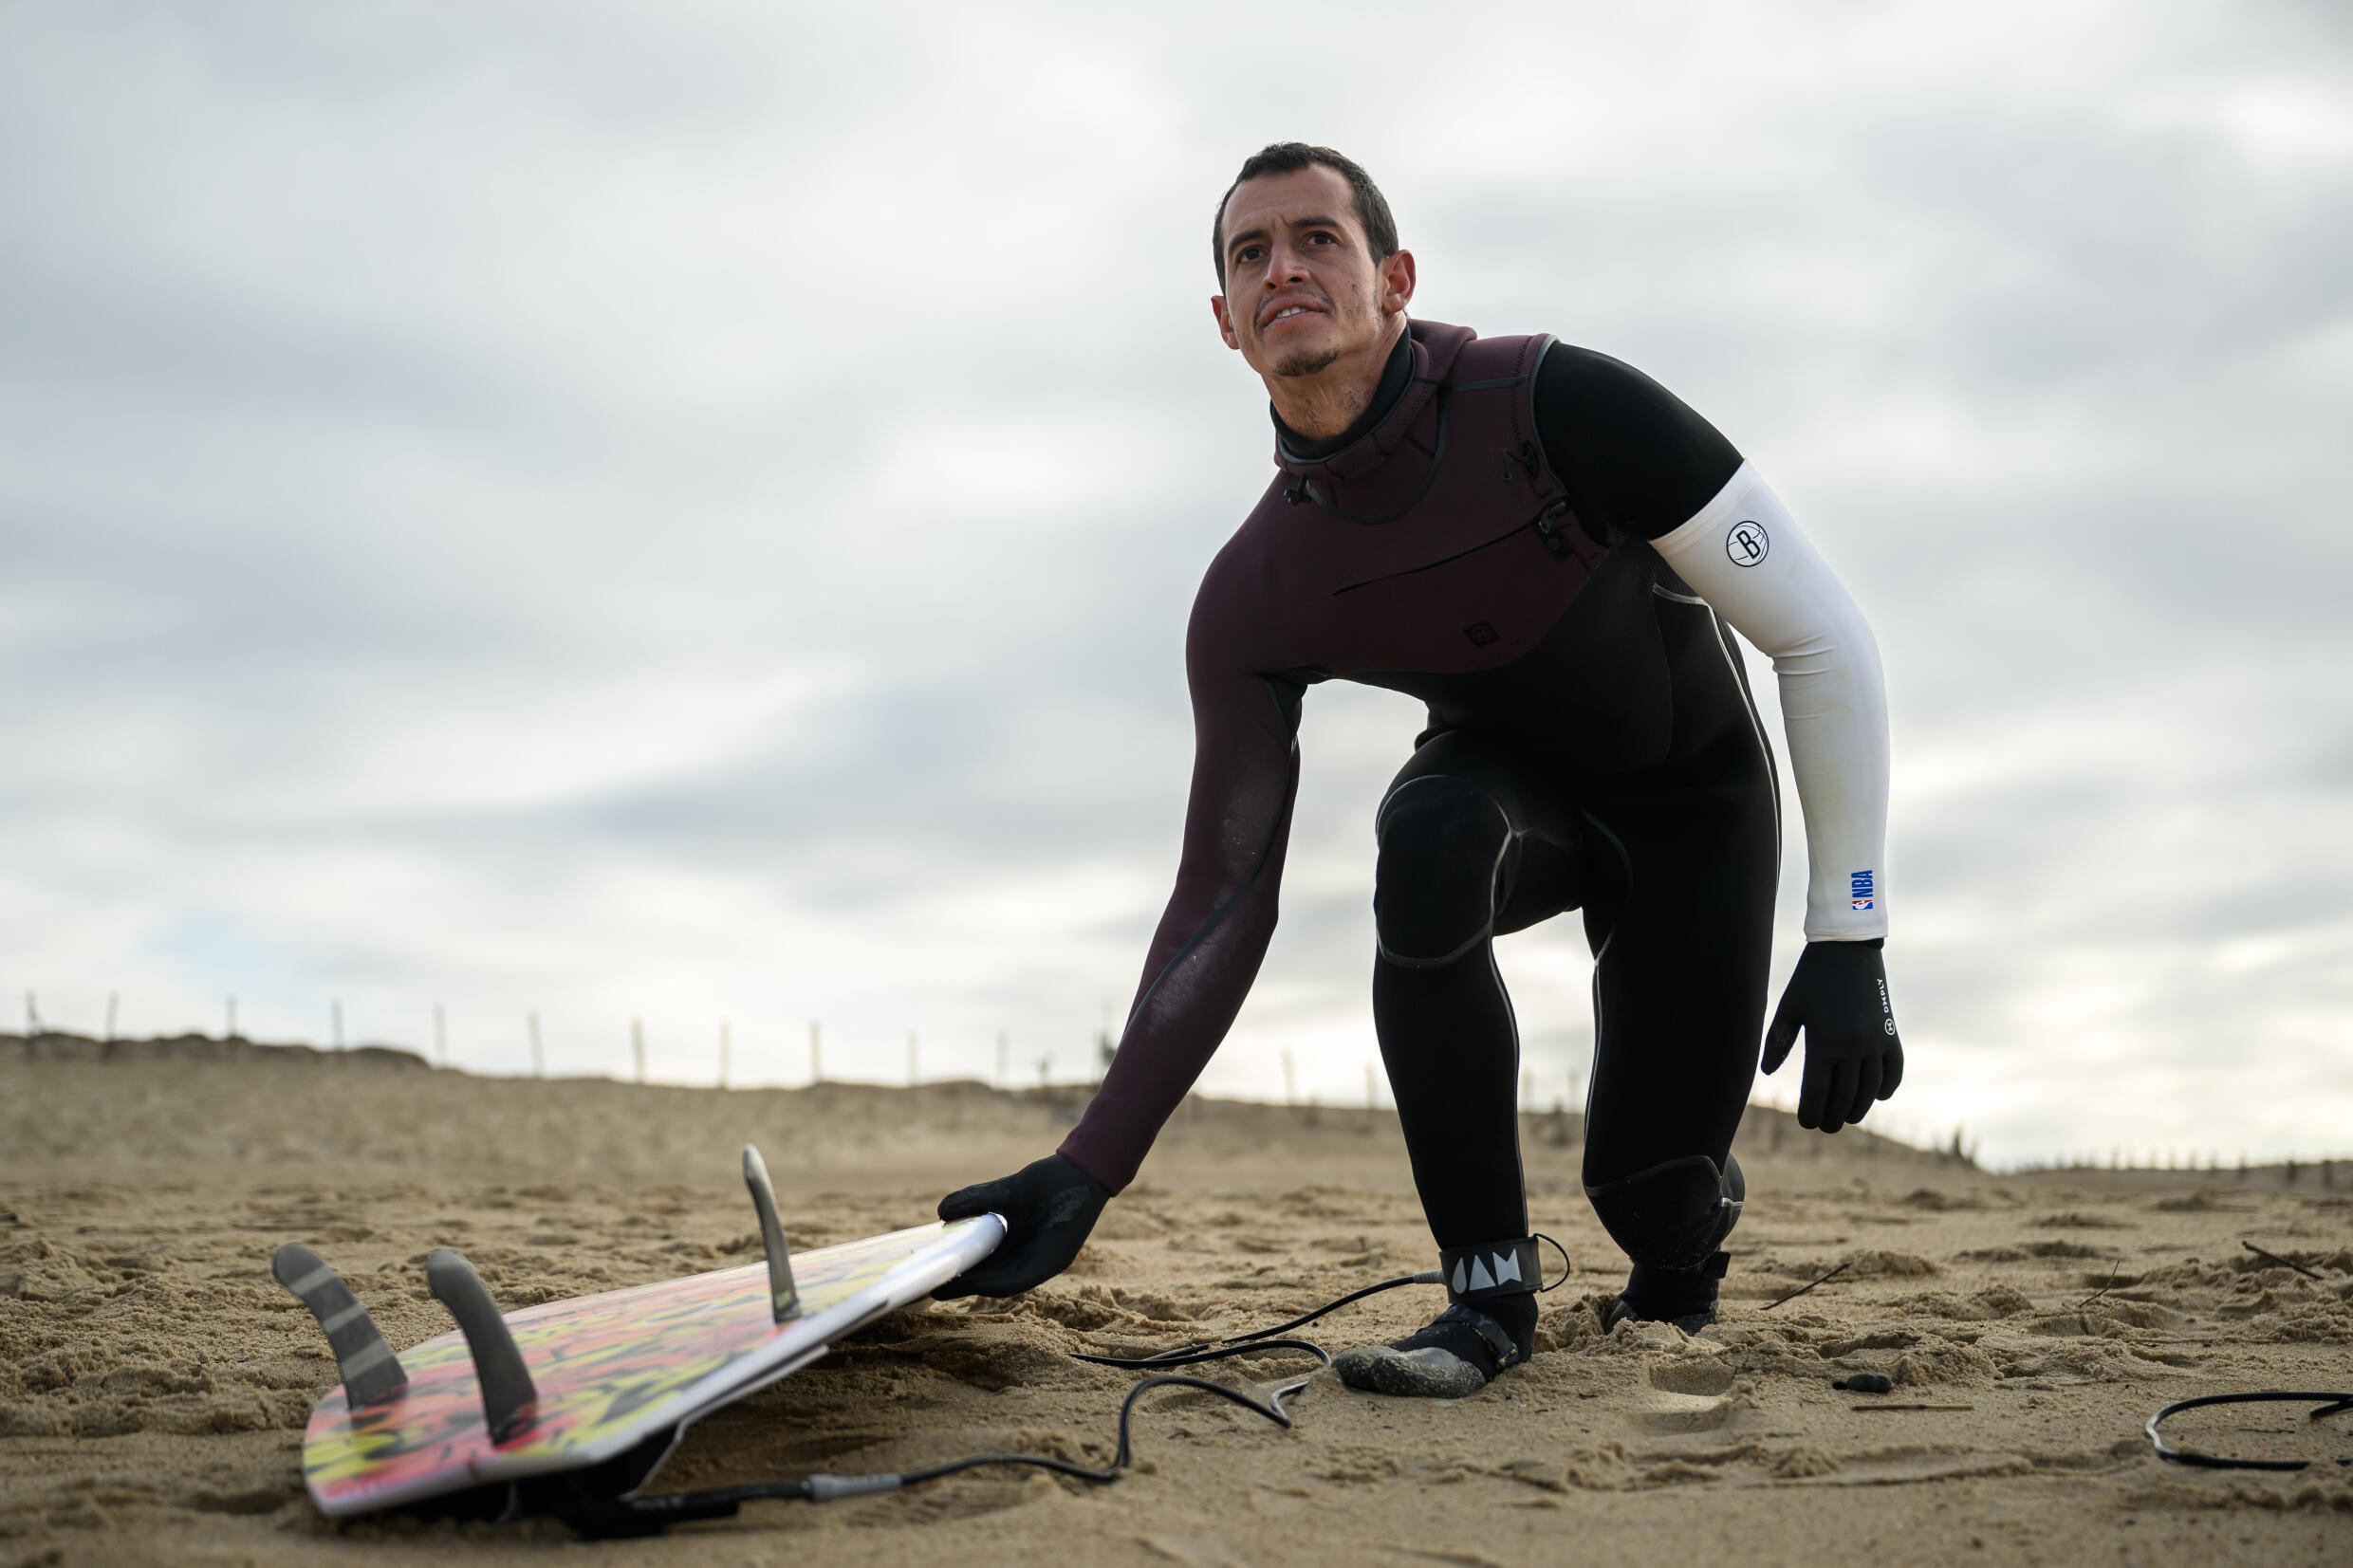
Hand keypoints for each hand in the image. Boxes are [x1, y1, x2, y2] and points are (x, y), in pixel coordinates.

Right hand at [932, 1154, 1108, 1297]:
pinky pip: (1023, 1279)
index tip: (932, 1275)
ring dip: (975, 1288)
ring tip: (947, 1288)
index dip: (958, 1271)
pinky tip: (978, 1285)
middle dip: (961, 1284)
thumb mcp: (1002, 1193)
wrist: (1079, 1172)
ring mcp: (1040, 1262)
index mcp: (1014, 1244)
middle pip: (989, 1277)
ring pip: (1003, 1283)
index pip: (983, 1264)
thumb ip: (974, 1202)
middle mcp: (1026, 1257)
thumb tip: (940, 1214)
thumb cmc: (1044, 1183)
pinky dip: (998, 1284)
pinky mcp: (1054, 1263)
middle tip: (932, 1288)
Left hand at [1761, 940, 1902, 1132]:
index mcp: (1824, 1042)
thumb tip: (1767, 1073)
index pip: (1817, 1092)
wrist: (1848, 949)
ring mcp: (1876, 1041)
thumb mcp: (1789, 1008)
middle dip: (1833, 1118)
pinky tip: (1875, 1097)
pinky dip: (1886, 1088)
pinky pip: (1894, 1070)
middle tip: (1825, 1126)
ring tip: (1847, 1117)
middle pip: (1844, 1097)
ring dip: (1859, 1109)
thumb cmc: (1811, 978)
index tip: (1806, 1123)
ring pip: (1870, 1090)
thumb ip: (1778, 1043)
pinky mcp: (1891, 1033)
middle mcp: (1853, 1046)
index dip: (1810, 1113)